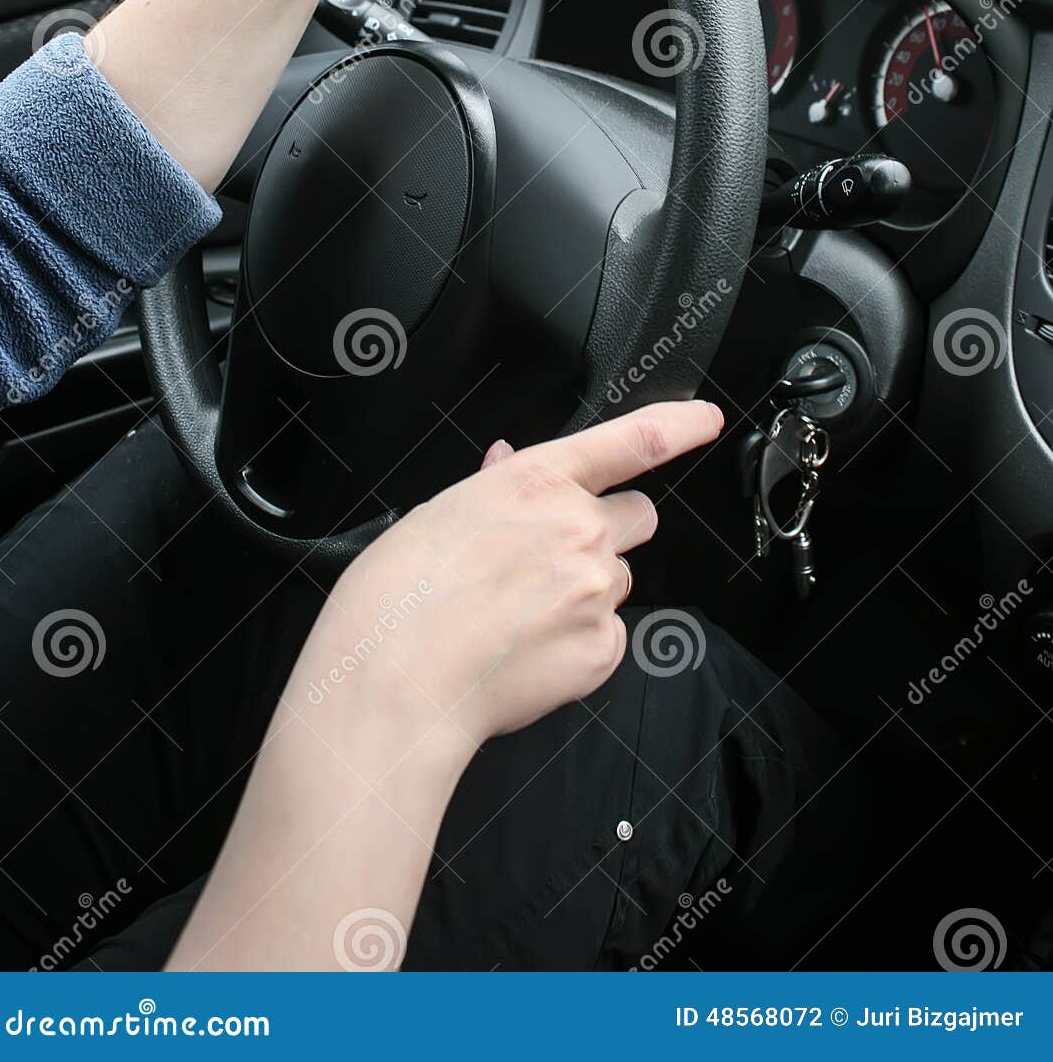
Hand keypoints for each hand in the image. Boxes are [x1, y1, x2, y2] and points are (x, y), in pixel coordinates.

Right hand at [308, 400, 723, 752]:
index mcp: (535, 481)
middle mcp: (579, 527)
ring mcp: (596, 589)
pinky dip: (579, 643)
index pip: (632, 439)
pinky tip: (528, 652)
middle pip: (636, 517)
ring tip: (522, 617)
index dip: (679, 425)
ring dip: (587, 590)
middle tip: (556, 559)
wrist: (397, 681)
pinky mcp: (602, 648)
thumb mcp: (437, 514)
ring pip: (617, 580)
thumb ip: (490, 487)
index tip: (705, 420)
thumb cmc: (398, 596)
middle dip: (607, 530)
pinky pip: (609, 635)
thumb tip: (504, 463)